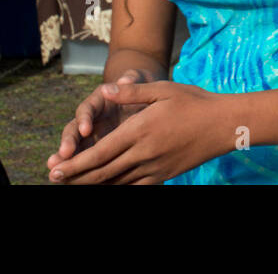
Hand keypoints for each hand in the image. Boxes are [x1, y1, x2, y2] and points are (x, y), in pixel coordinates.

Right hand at [47, 68, 150, 173]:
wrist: (144, 98)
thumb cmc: (141, 86)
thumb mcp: (138, 79)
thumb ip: (132, 79)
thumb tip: (125, 80)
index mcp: (99, 101)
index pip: (86, 109)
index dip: (84, 119)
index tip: (86, 130)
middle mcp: (90, 119)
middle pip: (74, 132)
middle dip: (67, 144)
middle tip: (61, 158)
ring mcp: (92, 136)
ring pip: (76, 149)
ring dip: (67, 161)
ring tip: (56, 175)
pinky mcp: (100, 148)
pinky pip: (89, 160)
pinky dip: (85, 170)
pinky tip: (81, 183)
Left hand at [48, 80, 235, 184]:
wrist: (223, 124)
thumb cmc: (193, 102)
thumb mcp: (162, 89)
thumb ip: (132, 93)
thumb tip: (106, 90)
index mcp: (140, 131)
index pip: (99, 153)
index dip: (75, 164)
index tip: (56, 169)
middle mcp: (143, 153)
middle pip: (102, 172)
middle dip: (76, 177)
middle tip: (54, 179)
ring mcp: (153, 167)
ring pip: (116, 182)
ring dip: (92, 185)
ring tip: (74, 185)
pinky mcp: (163, 175)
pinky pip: (134, 186)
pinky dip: (115, 188)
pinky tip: (106, 187)